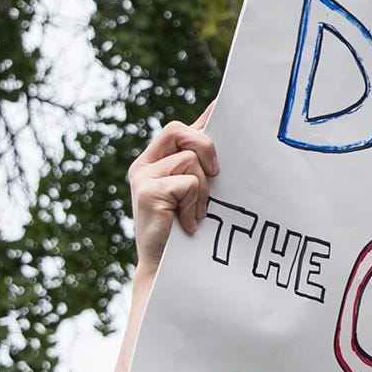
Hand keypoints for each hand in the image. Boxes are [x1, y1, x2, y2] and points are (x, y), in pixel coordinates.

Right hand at [128, 104, 219, 272]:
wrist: (164, 271)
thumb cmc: (185, 235)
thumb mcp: (196, 196)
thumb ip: (203, 170)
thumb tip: (228, 143)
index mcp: (157, 161)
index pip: (181, 129)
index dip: (203, 115)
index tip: (224, 100)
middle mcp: (146, 164)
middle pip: (179, 131)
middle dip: (205, 148)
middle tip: (216, 175)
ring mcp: (143, 176)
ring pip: (190, 160)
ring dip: (202, 190)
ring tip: (194, 214)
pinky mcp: (148, 191)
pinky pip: (188, 182)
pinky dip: (194, 203)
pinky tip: (187, 223)